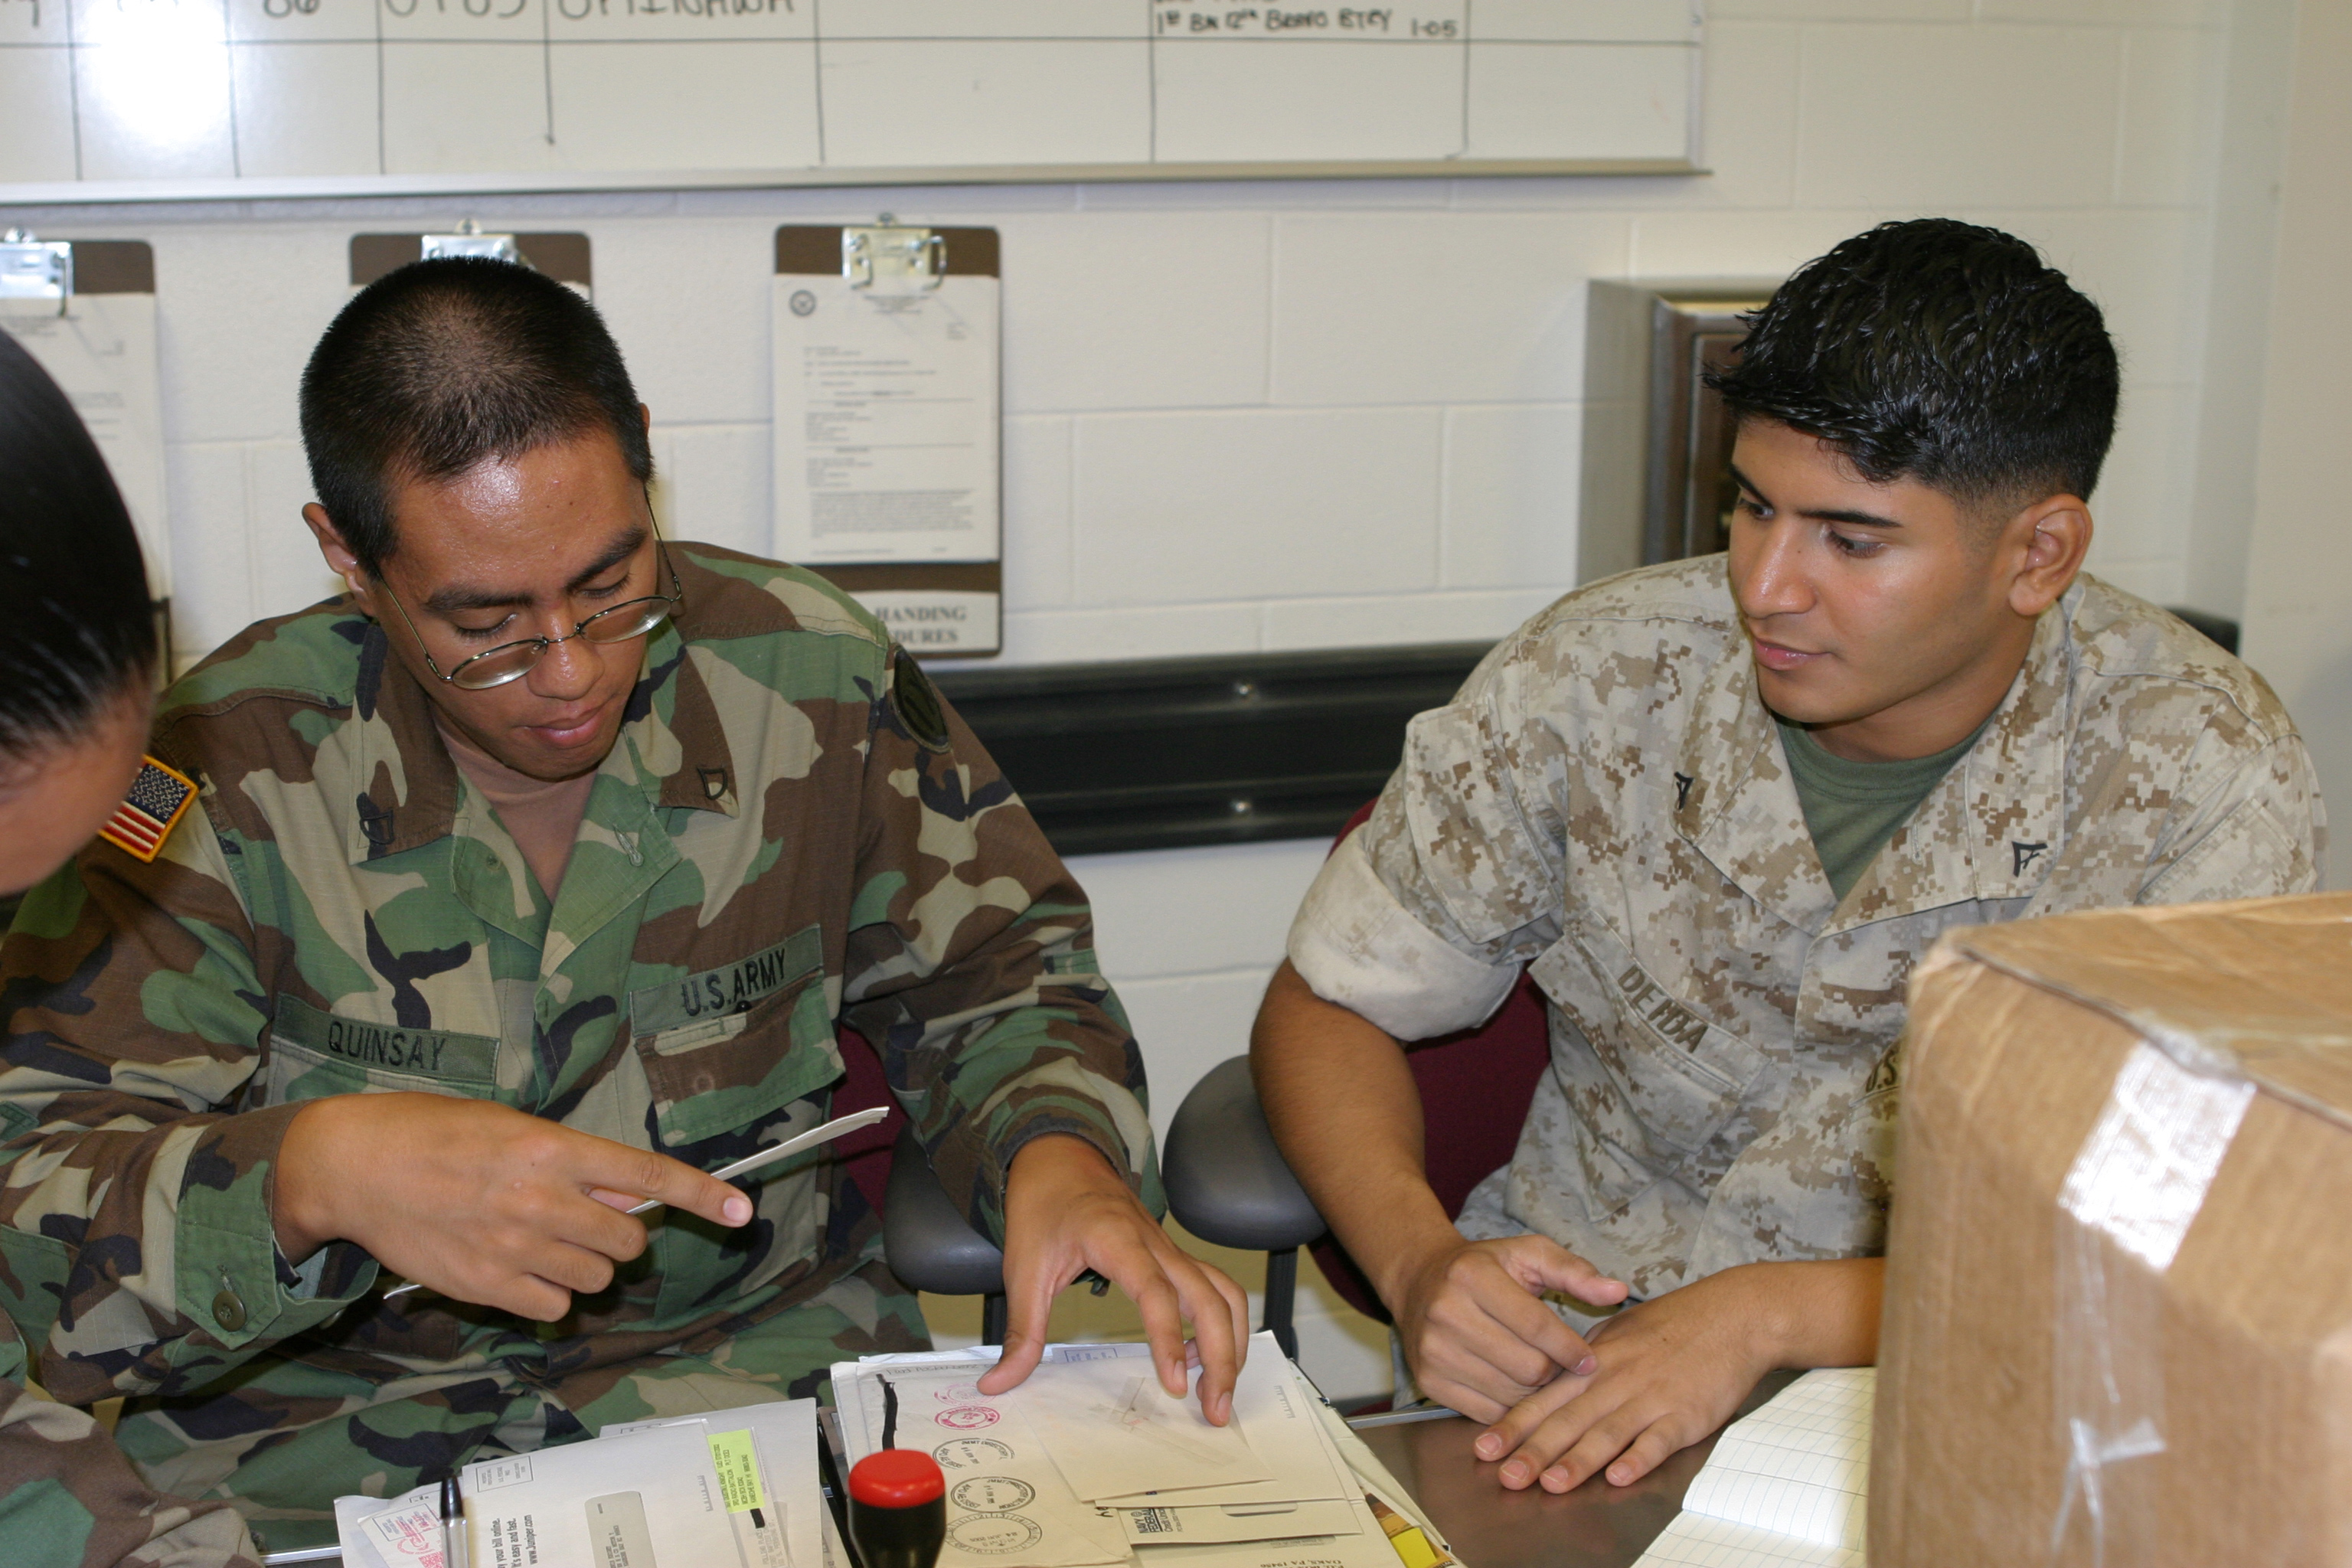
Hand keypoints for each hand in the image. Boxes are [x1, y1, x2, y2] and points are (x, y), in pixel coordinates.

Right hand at [274, 1092, 752, 1320]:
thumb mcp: (512, 1126)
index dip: (699, 1194)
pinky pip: (553, 1308)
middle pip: (627, 1239)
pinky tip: (518, 1268)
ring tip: (538, 1239)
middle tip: (583, 1220)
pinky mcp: (485, 1285)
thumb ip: (573, 1162)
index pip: (644, 1174)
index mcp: (551, 1148)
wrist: (358, 1166)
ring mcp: (513, 1246)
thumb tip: (626, 1193)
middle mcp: (540, 1199)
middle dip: (617, 1233)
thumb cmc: (435, 1133)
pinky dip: (548, 1296)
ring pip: (595, 1277)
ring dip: (582, 1264)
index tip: (738, 1212)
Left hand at [976, 1134, 1251, 1423]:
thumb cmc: (1043, 1208)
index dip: (1170, 1339)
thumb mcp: (1022, 1269)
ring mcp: (1170, 1249)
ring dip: (1232, 1342)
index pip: (1156, 1293)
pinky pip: (1214, 1288)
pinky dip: (1223, 1324)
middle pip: (1209, 1296)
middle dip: (1222, 1355)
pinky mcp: (1174, 1257)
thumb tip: (998, 1383)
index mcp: (1116, 1239)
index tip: (1176, 1384)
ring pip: (1223, 1292)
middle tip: (1215, 1410)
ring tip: (1219, 1394)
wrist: (1059, 1160)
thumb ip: (1020, 1331)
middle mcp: (1155, 1244)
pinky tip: (1201, 1358)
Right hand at [1390, 1233, 1626, 1423]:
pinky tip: (1516, 1387)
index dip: (1569, 1348)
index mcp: (1472, 1276)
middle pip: (1526, 1366)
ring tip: (1542, 1375)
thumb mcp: (1528, 1254)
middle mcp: (1446, 1313)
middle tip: (1563, 1367)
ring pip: (1509, 1394)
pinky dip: (1509, 1407)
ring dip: (1534, 1392)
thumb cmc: (1485, 1267)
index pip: (1535, 1325)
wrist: (1419, 1279)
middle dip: (1554, 1371)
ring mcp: (1433, 1350)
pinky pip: (1486, 1413)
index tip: (1590, 1360)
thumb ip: (1574, 1271)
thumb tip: (1618, 1292)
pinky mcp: (1428, 1380)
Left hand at [1470, 1258, 1880, 1492]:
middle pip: (1568, 1420)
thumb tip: (1547, 1386)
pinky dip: (1639, 1457)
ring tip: (1552, 1482)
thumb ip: (1582, 1363)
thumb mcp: (1617, 1333)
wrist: (1732, 1315)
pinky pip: (1659, 1440)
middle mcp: (1617, 1379)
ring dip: (1579, 1460)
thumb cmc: (1673, 1324)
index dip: (1513, 1425)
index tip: (1485, 1448)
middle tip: (1505, 1476)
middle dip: (1534, 1451)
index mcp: (1596, 1361)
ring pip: (1608, 1432)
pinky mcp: (1687, 1414)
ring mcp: (1652, 1397)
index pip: (1545, 1398)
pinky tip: (1621, 1476)